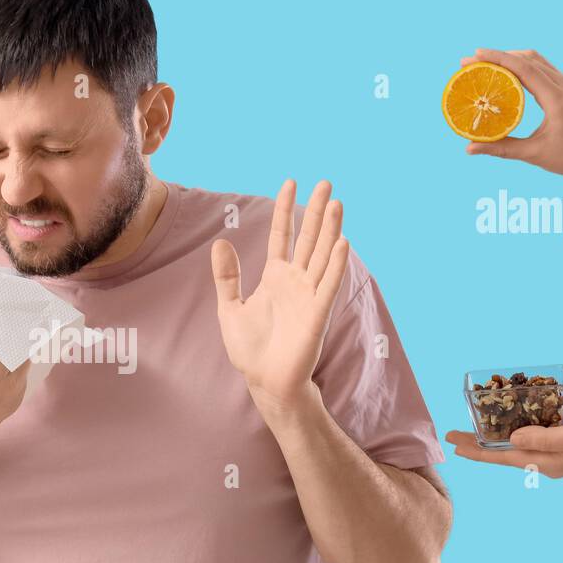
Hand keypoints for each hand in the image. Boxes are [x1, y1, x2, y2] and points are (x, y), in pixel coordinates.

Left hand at [211, 178, 349, 421]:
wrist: (265, 380)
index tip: (290, 183)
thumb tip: (220, 242)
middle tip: (326, 183)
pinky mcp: (317, 313)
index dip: (286, 210)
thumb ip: (227, 276)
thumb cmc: (250, 348)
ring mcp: (309, 295)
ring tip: (337, 202)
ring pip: (323, 255)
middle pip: (309, 238)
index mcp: (275, 277)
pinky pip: (328, 284)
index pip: (282, 235)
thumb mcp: (230, 307)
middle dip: (317, 210)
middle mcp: (296, 281)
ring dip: (331, 229)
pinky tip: (342, 241)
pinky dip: (336, 263)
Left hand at [444, 411, 562, 477]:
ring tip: (472, 430)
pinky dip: (514, 431)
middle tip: (450, 434)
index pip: (501, 456)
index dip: (475, 449)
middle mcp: (545, 461)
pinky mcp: (561, 445)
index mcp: (545, 461)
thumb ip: (544, 438)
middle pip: (502, 452)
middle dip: (476, 444)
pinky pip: (531, 438)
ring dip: (493, 438)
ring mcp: (553, 455)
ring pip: (515, 445)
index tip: (451, 443)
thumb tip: (512, 439)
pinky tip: (508, 424)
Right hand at [459, 48, 562, 181]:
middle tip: (471, 61)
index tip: (474, 56)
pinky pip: (541, 68)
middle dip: (498, 56)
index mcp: (557, 99)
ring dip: (510, 57)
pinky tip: (505, 73)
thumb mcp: (534, 154)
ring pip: (536, 59)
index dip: (498, 59)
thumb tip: (469, 148)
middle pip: (528, 58)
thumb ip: (500, 149)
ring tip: (484, 63)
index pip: (525, 69)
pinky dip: (521, 66)